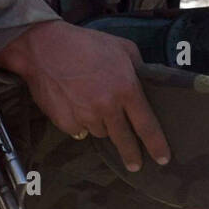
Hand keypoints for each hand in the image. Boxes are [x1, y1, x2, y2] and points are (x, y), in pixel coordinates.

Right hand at [0, 19, 169, 171]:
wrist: (45, 48)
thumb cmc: (87, 44)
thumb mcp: (123, 48)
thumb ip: (139, 67)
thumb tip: (147, 80)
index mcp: (126, 89)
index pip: (146, 125)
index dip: (156, 144)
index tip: (163, 159)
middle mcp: (107, 107)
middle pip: (123, 139)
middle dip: (131, 154)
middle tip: (136, 164)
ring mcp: (85, 116)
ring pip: (100, 132)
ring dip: (103, 126)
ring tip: (96, 107)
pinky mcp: (65, 121)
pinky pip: (79, 130)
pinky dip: (81, 123)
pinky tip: (78, 106)